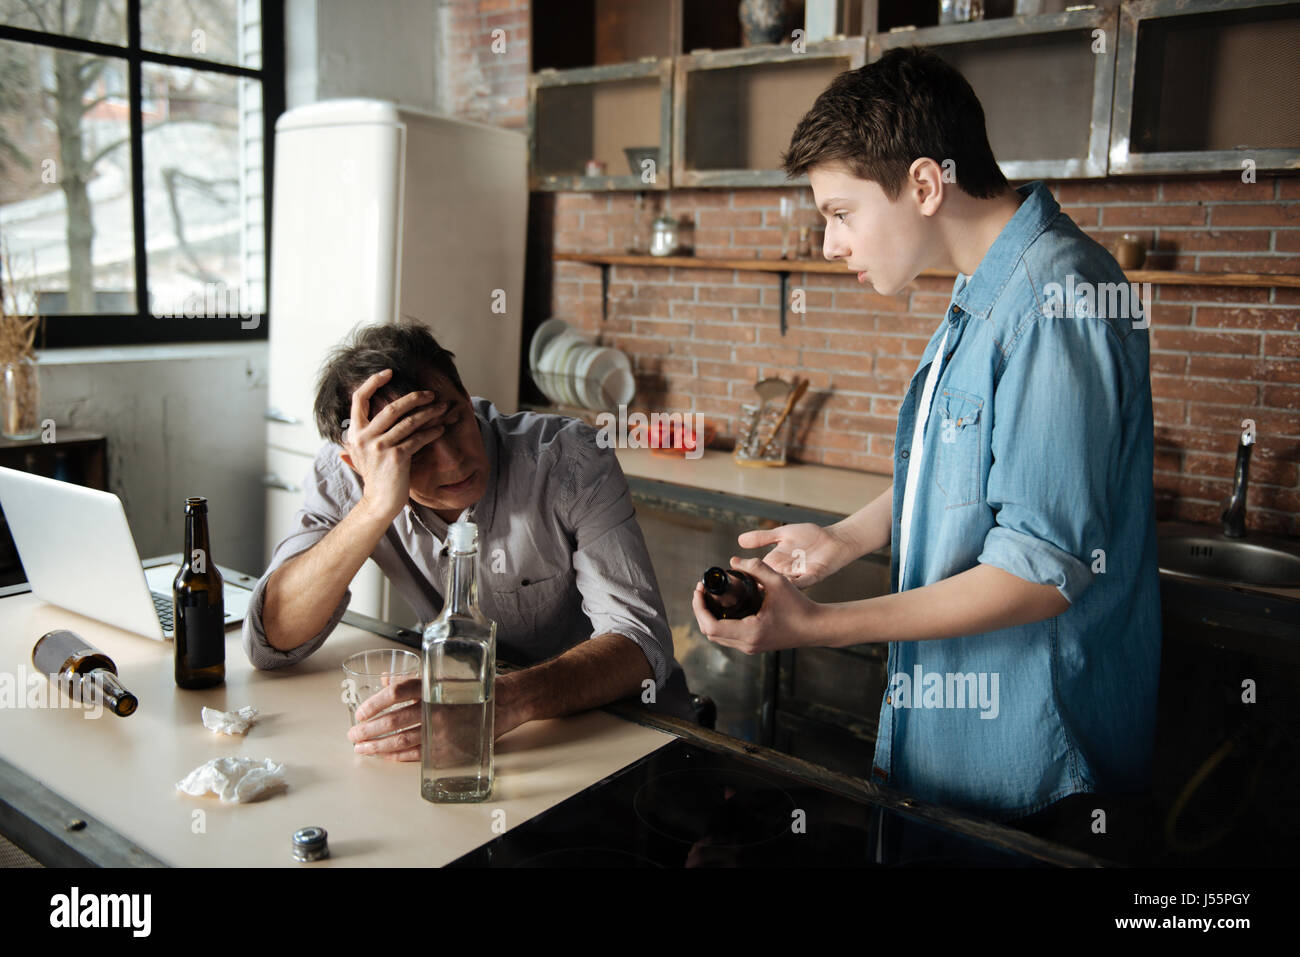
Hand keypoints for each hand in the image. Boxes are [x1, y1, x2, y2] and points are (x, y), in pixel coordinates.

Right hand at [340, 369, 449, 522]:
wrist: (379, 502)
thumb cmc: (375, 475)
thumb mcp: (361, 452)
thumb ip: (362, 432)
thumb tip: (361, 410)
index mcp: (355, 432)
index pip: (359, 399)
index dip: (373, 382)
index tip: (389, 372)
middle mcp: (365, 437)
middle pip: (391, 408)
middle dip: (414, 397)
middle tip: (430, 394)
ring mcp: (380, 447)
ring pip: (408, 422)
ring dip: (428, 413)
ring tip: (441, 408)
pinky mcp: (396, 457)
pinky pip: (418, 438)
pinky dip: (431, 432)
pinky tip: (440, 429)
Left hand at [346, 672, 524, 761]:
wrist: (507, 700)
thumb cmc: (473, 685)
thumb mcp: (442, 675)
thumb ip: (412, 678)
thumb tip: (384, 681)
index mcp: (432, 685)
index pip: (395, 692)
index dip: (374, 704)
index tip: (360, 712)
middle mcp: (435, 706)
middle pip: (394, 719)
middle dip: (369, 730)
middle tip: (354, 736)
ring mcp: (442, 728)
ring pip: (402, 739)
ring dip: (379, 746)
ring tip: (363, 749)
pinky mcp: (449, 745)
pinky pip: (419, 754)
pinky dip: (399, 756)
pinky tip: (386, 756)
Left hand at [691, 556, 822, 654]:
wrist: (815, 627)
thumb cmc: (799, 606)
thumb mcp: (777, 581)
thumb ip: (755, 567)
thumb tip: (733, 561)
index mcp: (750, 632)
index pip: (711, 626)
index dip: (699, 607)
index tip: (700, 589)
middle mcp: (747, 644)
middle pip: (709, 633)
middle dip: (701, 610)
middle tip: (702, 590)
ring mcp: (750, 647)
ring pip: (717, 637)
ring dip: (709, 617)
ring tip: (710, 596)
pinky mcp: (754, 646)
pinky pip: (728, 637)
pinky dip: (720, 623)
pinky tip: (724, 606)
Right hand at [737, 522, 855, 587]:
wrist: (834, 539)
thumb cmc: (810, 536)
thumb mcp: (782, 533)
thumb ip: (762, 537)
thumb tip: (739, 540)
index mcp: (775, 562)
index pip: (756, 570)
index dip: (745, 575)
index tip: (730, 580)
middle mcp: (784, 572)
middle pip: (767, 581)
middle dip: (755, 586)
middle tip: (741, 593)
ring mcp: (798, 576)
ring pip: (782, 585)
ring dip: (774, 589)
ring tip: (760, 593)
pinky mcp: (813, 575)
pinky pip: (802, 582)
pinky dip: (794, 584)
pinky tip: (786, 585)